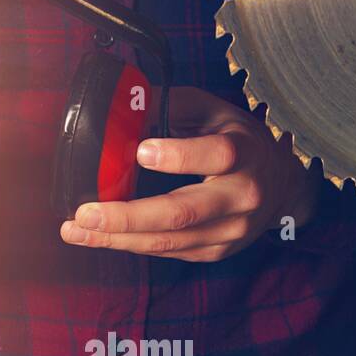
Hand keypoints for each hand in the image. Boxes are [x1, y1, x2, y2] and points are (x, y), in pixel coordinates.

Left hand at [59, 86, 318, 261]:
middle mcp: (241, 197)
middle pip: (182, 214)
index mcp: (244, 153)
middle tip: (84, 214)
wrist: (280, 186)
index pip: (216, 155)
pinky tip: (99, 237)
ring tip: (74, 231)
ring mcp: (229, 232)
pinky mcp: (215, 251)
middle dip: (128, 217)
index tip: (141, 152)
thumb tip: (119, 103)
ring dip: (117, 239)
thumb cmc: (239, 141)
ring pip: (168, 241)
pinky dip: (130, 245)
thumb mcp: (214, 111)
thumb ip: (171, 105)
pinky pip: (168, 251)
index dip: (179, 156)